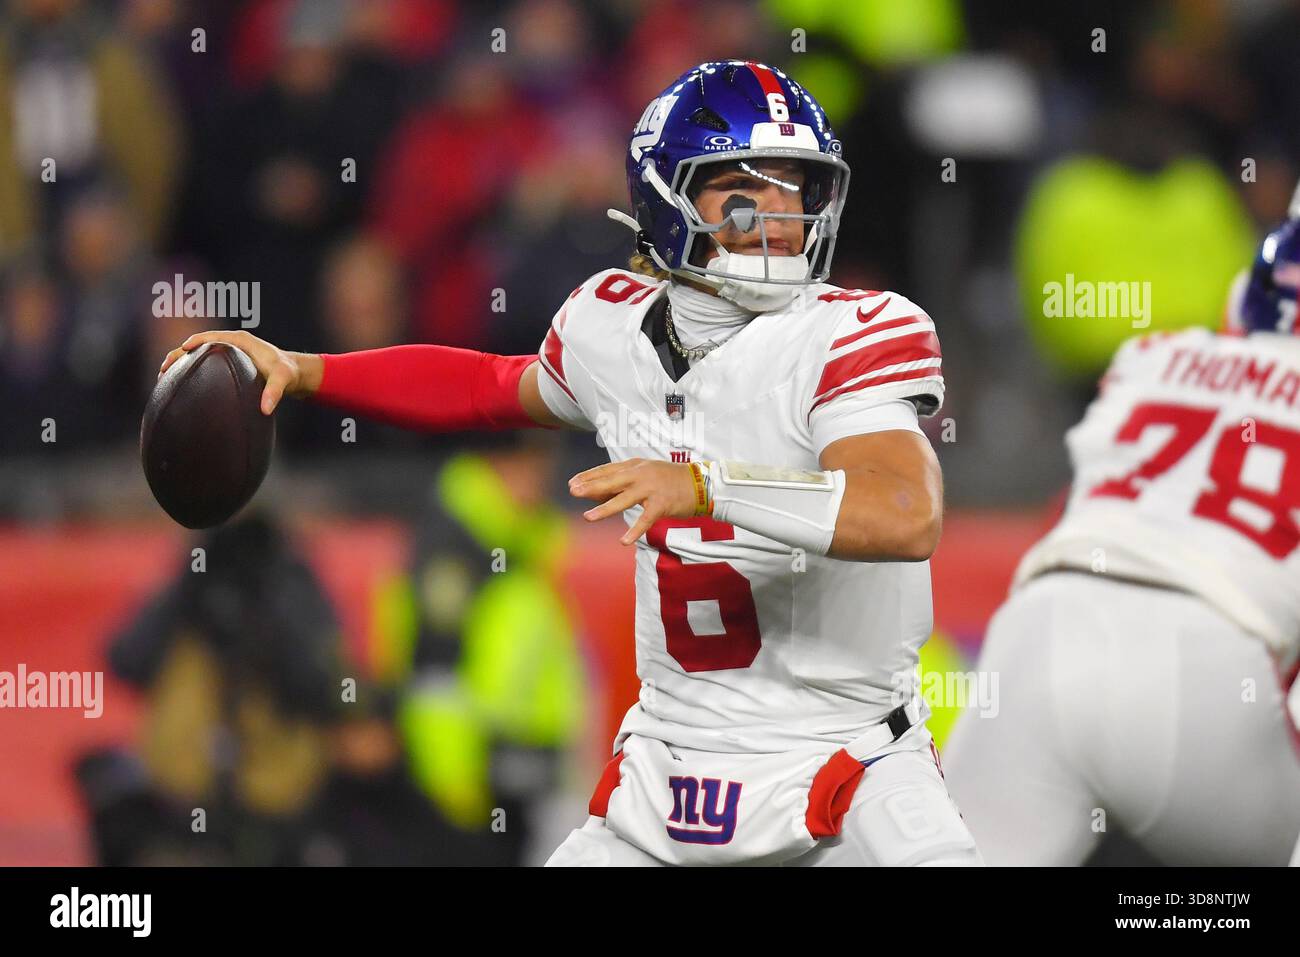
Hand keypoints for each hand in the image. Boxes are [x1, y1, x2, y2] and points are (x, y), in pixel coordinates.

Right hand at [158, 329, 321, 414]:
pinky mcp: (226, 363)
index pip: (211, 337)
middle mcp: (231, 344)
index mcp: (240, 341)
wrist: (294, 373)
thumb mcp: (283, 380)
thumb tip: (265, 409)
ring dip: (181, 363)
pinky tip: (180, 384)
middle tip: (163, 370)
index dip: (194, 342)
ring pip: (197, 355)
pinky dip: (190, 370)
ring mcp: (227, 353)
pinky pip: (203, 363)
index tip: (181, 350)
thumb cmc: (288, 373)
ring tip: (163, 377)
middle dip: (178, 355)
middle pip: (198, 345)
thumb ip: (275, 392)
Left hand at [569, 458, 702, 544]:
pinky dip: (635, 531)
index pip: (607, 470)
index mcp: (635, 466)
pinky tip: (624, 541)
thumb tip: (596, 493)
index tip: (572, 482)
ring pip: (624, 499)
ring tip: (588, 517)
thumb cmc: (669, 481)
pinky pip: (645, 520)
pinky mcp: (662, 504)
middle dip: (590, 487)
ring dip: (604, 509)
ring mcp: (651, 489)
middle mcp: (641, 474)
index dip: (589, 476)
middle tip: (573, 491)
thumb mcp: (645, 475)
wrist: (700, 484)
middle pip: (611, 481)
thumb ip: (623, 482)